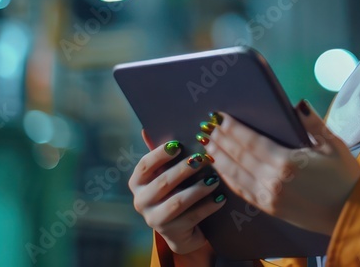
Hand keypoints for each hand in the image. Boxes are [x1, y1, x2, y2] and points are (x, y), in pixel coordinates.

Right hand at [128, 129, 226, 257]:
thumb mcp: (167, 172)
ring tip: (215, 180)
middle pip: (163, 183)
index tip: (178, 145)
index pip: (144, 165)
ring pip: (177, 201)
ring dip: (198, 189)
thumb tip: (147, 128)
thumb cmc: (175, 190)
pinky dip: (208, 206)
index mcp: (137, 182)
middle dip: (184, 170)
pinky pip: (192, 217)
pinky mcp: (171, 232)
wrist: (181, 229)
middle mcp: (140, 201)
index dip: (160, 155)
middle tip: (204, 159)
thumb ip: (161, 154)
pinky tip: (221, 198)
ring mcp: (153, 220)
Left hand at [202, 100, 359, 235]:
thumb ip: (312, 124)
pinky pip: (242, 191)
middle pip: (239, 156)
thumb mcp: (333, 145)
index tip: (220, 117)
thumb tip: (297, 104)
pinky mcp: (269, 208)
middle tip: (207, 127)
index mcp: (287, 161)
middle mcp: (272, 180)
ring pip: (235, 174)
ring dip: (220, 158)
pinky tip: (222, 169)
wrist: (349, 213)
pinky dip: (228, 178)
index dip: (233, 128)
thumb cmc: (344, 177)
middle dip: (221, 140)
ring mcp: (268, 196)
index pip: (251, 141)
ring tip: (208, 145)